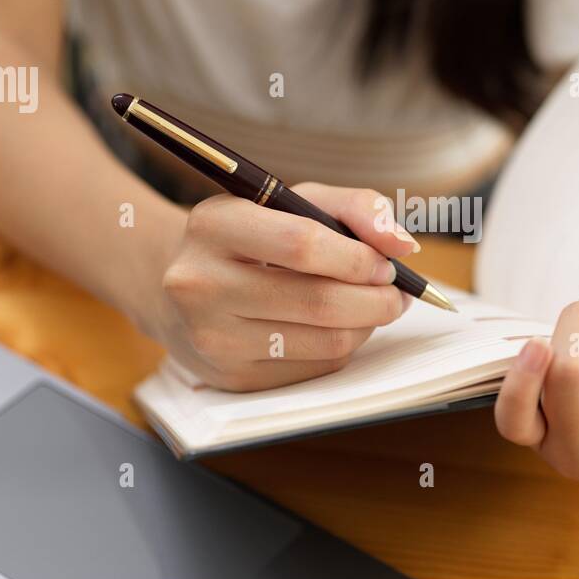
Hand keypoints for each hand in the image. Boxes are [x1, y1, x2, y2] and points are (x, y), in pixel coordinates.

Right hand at [147, 182, 417, 391]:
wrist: (176, 290)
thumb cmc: (250, 238)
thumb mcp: (291, 201)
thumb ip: (355, 207)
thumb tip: (403, 244)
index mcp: (214, 225)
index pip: (302, 244)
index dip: (358, 257)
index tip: (387, 262)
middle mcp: (202, 284)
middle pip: (319, 301)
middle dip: (377, 298)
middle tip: (397, 292)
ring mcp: (213, 338)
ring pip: (325, 341)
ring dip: (367, 325)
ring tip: (373, 306)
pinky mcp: (232, 377)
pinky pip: (315, 367)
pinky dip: (342, 348)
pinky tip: (338, 328)